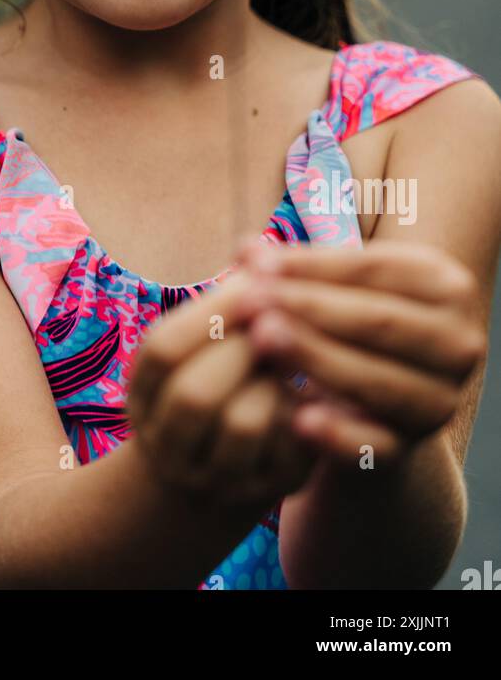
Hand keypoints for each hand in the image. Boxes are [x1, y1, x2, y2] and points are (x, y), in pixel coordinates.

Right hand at [127, 268, 321, 510]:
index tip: (255, 280)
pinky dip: (306, 412)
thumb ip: (230, 301)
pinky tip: (314, 389)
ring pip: (242, 424)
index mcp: (142, 393)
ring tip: (291, 359)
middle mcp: (167, 443)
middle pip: (195, 394)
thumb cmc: (222, 375)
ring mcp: (212, 477)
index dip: (212, 309)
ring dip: (274, 382)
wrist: (226, 466)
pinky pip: (289, 450)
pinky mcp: (266, 492)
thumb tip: (256, 244)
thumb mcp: (208, 340)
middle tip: (279, 321)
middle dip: (243, 349)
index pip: (163, 348)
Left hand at [230, 237, 486, 465]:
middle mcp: (457, 345)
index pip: (375, 268)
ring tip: (261, 338)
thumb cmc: (347, 324)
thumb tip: (247, 252)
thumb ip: (294, 269)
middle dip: (308, 307)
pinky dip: (339, 435)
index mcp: (447, 289)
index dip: (313, 265)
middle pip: (378, 321)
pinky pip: (374, 446)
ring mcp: (437, 401)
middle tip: (250, 299)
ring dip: (315, 357)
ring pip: (376, 380)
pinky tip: (299, 420)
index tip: (257, 261)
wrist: (366, 404)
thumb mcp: (331, 288)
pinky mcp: (409, 450)